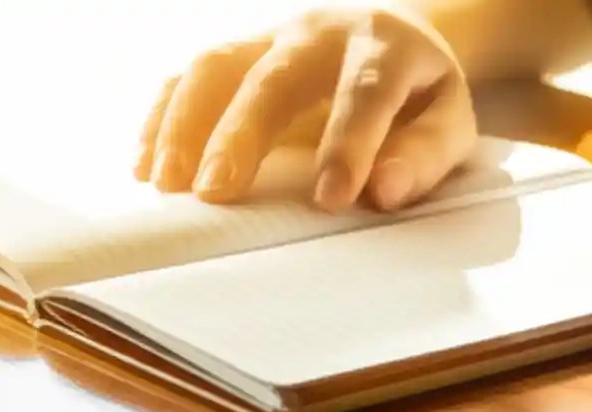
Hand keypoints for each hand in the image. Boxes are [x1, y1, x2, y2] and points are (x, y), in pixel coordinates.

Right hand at [134, 7, 476, 211]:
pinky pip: (187, 75)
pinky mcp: (237, 52)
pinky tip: (144, 165)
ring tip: (166, 183)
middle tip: (216, 193)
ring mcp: (270, 36)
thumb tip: (383, 191)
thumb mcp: (446, 121)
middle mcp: (321, 33)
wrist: (391, 35)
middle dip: (241, 133)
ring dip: (184, 124)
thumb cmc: (418, 95)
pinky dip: (161, 118)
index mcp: (385, 47)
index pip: (365, 90)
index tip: (331, 200)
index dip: (348, 143)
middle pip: (273, 75)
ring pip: (216, 65)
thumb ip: (424, 156)